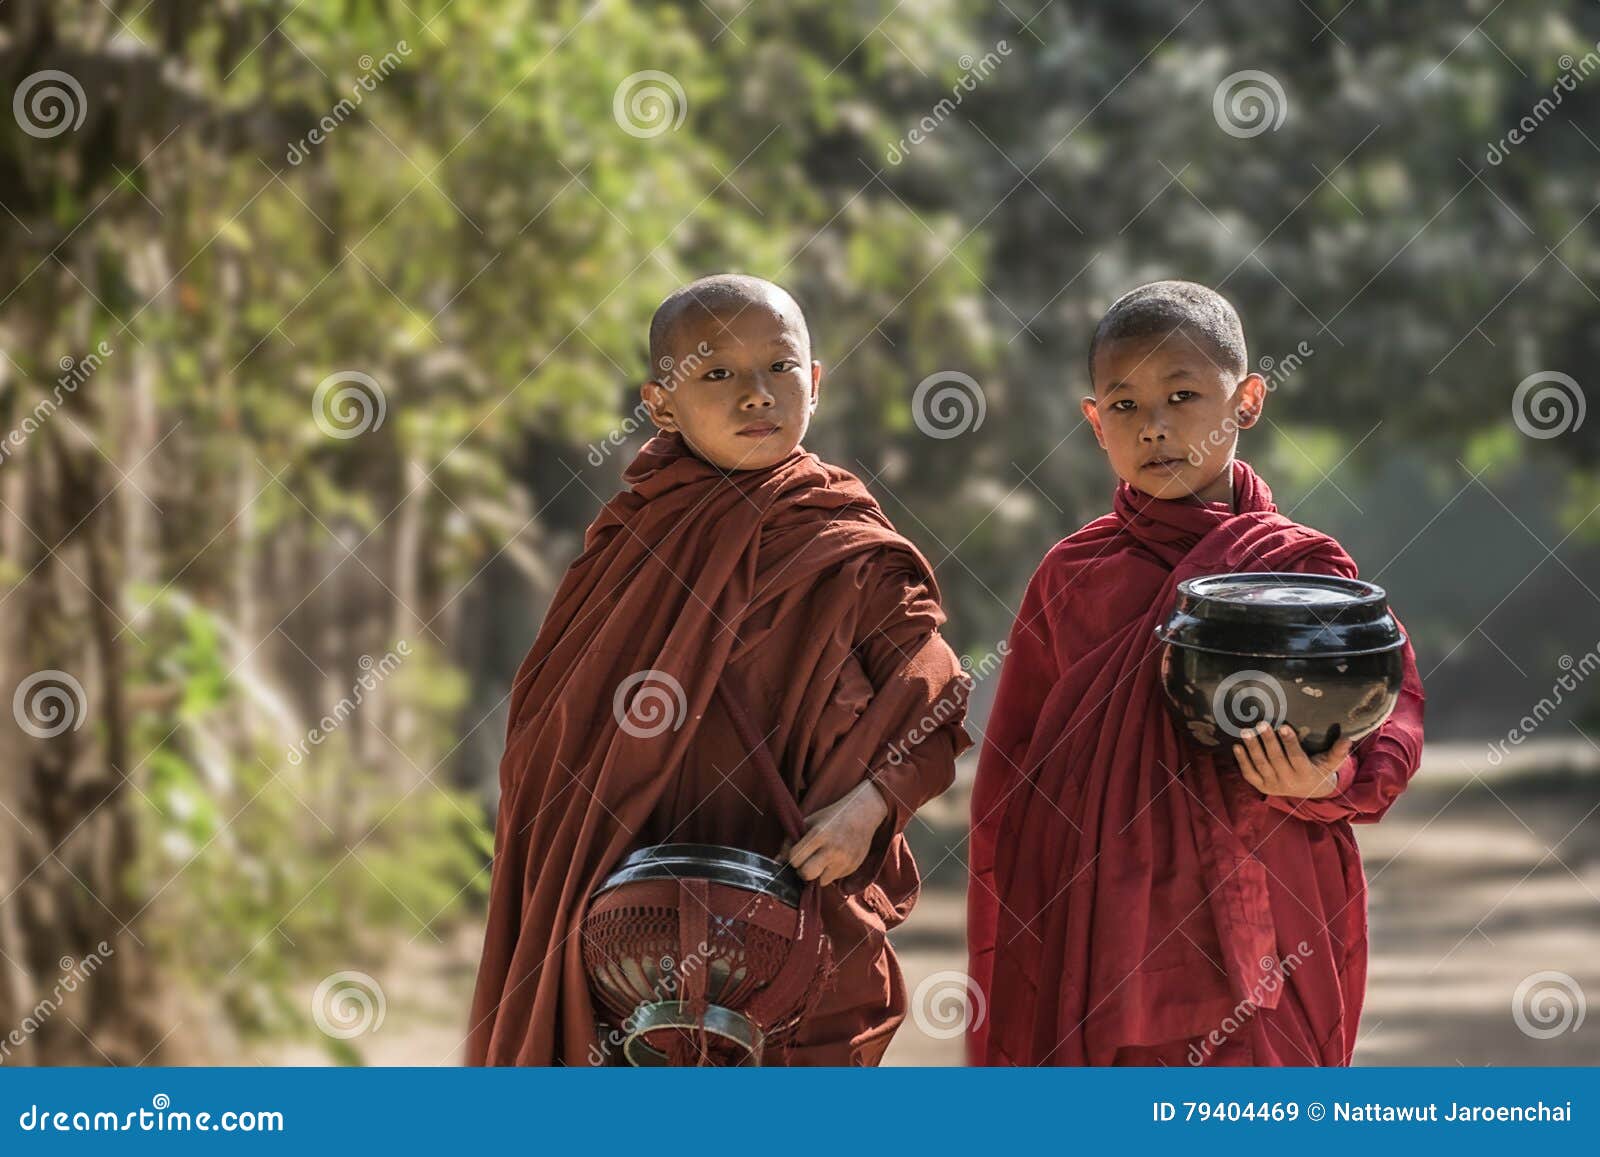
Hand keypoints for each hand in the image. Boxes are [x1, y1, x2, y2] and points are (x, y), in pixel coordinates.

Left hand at [779, 781, 889, 885]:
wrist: (863, 814)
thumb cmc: (832, 816)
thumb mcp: (809, 821)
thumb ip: (791, 840)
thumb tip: (777, 861)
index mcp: (818, 835)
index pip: (795, 858)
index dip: (792, 858)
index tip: (797, 854)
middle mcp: (832, 850)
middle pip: (806, 874)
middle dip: (802, 871)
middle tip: (806, 862)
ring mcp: (844, 860)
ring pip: (821, 881)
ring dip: (818, 874)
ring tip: (822, 860)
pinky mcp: (853, 867)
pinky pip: (835, 880)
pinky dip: (831, 873)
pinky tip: (835, 859)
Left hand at [1232, 723, 1353, 798]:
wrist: (1309, 791)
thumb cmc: (1320, 770)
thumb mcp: (1330, 763)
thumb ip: (1337, 752)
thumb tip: (1348, 739)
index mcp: (1304, 774)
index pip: (1295, 757)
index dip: (1289, 743)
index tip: (1284, 726)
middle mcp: (1287, 782)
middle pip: (1275, 760)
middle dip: (1268, 741)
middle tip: (1261, 724)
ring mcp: (1272, 785)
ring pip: (1260, 765)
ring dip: (1252, 748)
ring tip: (1246, 732)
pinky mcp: (1261, 786)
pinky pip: (1249, 774)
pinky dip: (1242, 761)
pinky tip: (1236, 746)